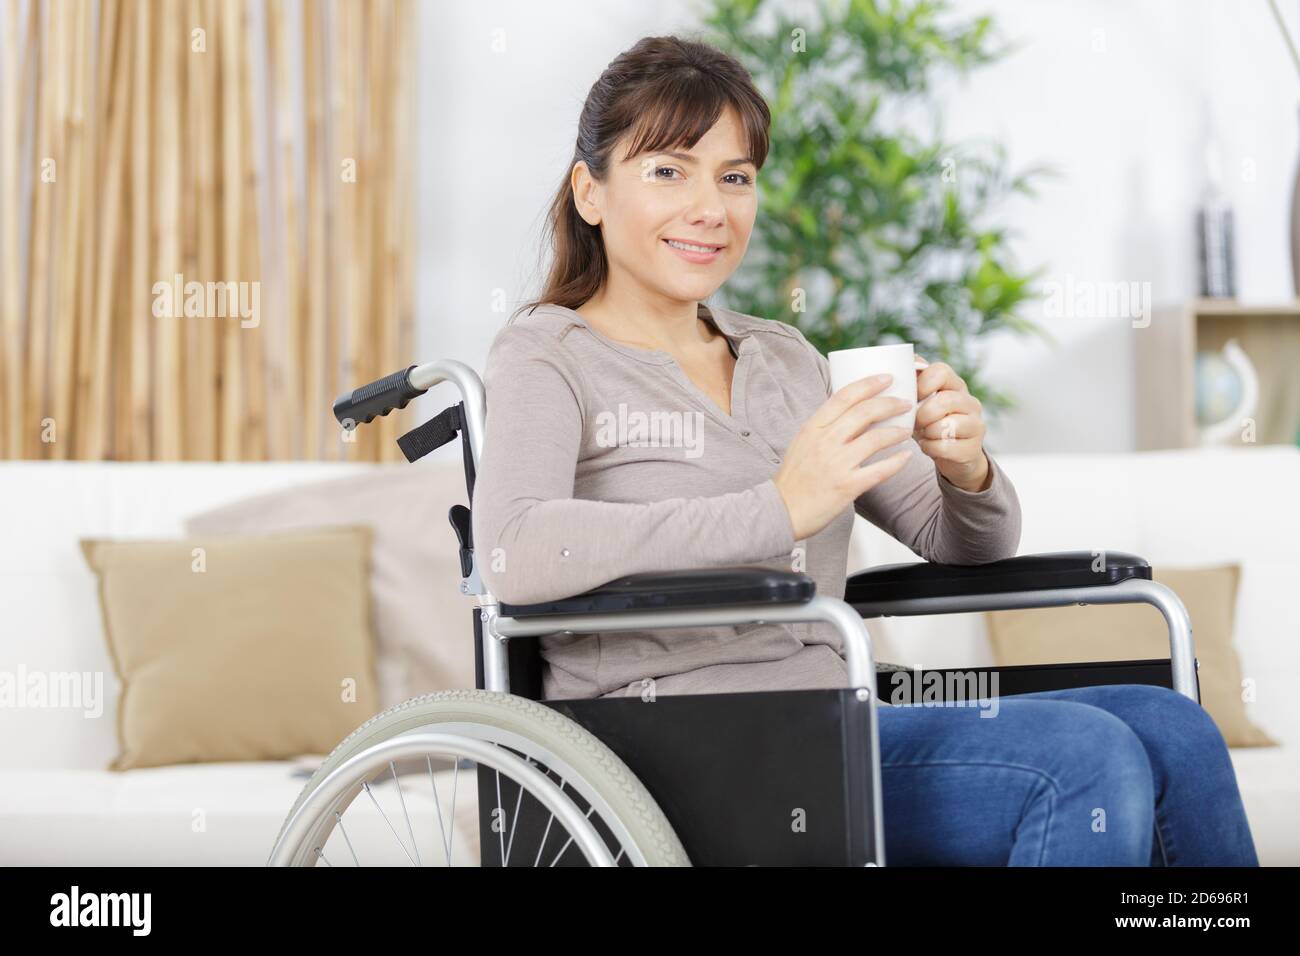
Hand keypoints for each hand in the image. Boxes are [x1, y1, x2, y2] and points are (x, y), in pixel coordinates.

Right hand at [773, 375, 913, 540]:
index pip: (844, 396)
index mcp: (813, 428)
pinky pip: (880, 470)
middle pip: (865, 412)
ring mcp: (837, 464)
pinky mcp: (847, 486)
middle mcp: (825, 441)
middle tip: (905, 403)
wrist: (781, 511)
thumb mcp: (802, 443)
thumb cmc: (793, 478)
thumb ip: (824, 426)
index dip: (869, 384)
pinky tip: (906, 457)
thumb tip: (852, 410)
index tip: (887, 378)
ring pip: (876, 438)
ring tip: (907, 430)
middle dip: (890, 404)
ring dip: (897, 431)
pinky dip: (897, 462)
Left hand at [913, 355, 989, 492]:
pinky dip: (930, 448)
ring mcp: (975, 424)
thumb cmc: (929, 423)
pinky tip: (929, 446)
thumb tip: (906, 358)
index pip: (940, 371)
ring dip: (927, 433)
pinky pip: (945, 447)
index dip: (921, 384)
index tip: (912, 397)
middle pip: (943, 400)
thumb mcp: (920, 401)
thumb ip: (913, 380)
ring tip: (924, 435)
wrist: (951, 456)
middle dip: (922, 415)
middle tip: (915, 423)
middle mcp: (970, 402)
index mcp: (955, 385)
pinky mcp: (974, 448)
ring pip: (945, 426)